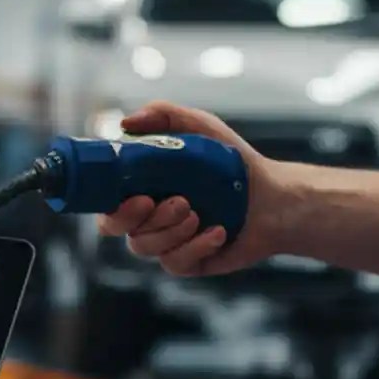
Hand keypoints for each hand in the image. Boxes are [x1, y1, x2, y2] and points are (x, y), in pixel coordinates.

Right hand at [96, 101, 285, 275]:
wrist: (272, 195)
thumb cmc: (233, 160)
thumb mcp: (201, 127)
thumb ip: (163, 115)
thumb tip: (125, 123)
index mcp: (140, 187)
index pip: (106, 204)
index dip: (112, 207)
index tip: (140, 197)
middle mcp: (147, 217)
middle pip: (118, 229)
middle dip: (143, 219)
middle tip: (179, 202)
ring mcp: (165, 241)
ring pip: (145, 247)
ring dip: (171, 231)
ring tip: (198, 213)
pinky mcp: (187, 262)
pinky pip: (175, 263)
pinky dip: (196, 246)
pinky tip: (218, 232)